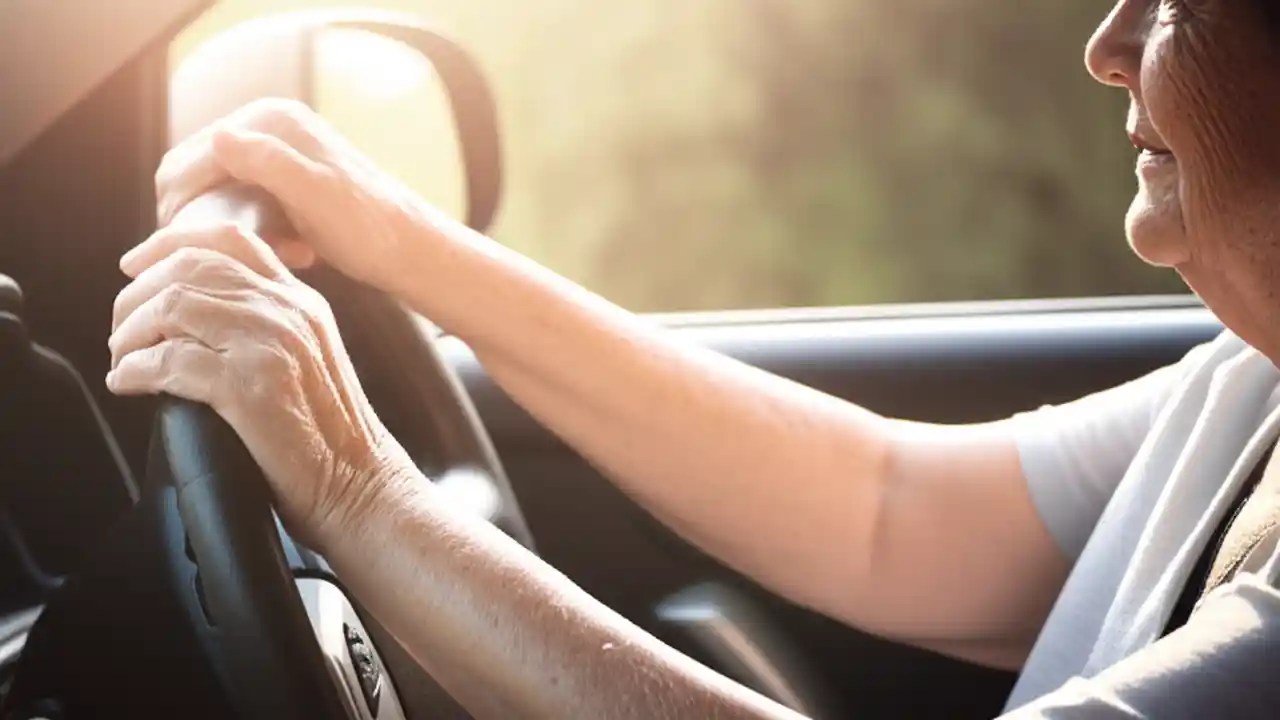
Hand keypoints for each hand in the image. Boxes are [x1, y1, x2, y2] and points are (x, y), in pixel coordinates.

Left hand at [108, 221, 418, 547]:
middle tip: (121, 330)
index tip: (133, 265)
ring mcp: (272, 344)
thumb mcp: (310, 359)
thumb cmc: (331, 440)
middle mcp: (289, 311)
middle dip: (138, 293)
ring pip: (174, 306)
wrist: (362, 486)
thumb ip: (272, 327)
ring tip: (122, 359)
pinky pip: (170, 360)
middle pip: (191, 266)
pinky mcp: (251, 386)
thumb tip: (199, 316)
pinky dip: (135, 370)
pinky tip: (127, 384)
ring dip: (131, 333)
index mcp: (304, 302)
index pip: (231, 240)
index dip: (169, 243)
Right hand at [142, 98, 446, 296]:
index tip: (181, 247)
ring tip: (268, 254)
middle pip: (200, 171)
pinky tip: (295, 253)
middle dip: (203, 215)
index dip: (178, 202)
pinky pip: (249, 204)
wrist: (413, 249)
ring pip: (222, 191)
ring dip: (234, 225)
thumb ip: (269, 164)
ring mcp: (280, 152)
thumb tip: (218, 138)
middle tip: (218, 255)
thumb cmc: (367, 228)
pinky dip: (260, 230)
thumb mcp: (315, 195)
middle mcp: (271, 126)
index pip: (192, 155)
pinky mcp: (290, 180)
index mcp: (271, 120)